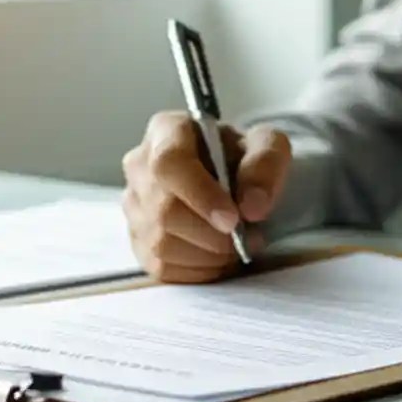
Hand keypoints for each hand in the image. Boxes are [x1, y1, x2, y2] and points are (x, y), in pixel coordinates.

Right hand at [121, 112, 291, 282]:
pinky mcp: (137, 240)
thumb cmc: (245, 158)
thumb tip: (253, 206)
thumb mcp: (268, 146)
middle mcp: (139, 166)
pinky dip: (198, 270)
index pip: (169, 162)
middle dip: (212, 233)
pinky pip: (161, 266)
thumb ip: (265, 166)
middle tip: (249, 237)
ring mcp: (133, 205)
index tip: (233, 219)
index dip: (200, 195)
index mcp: (167, 131)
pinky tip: (218, 258)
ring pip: (162, 243)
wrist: (234, 180)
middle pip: (165, 210)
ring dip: (209, 254)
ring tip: (237, 246)